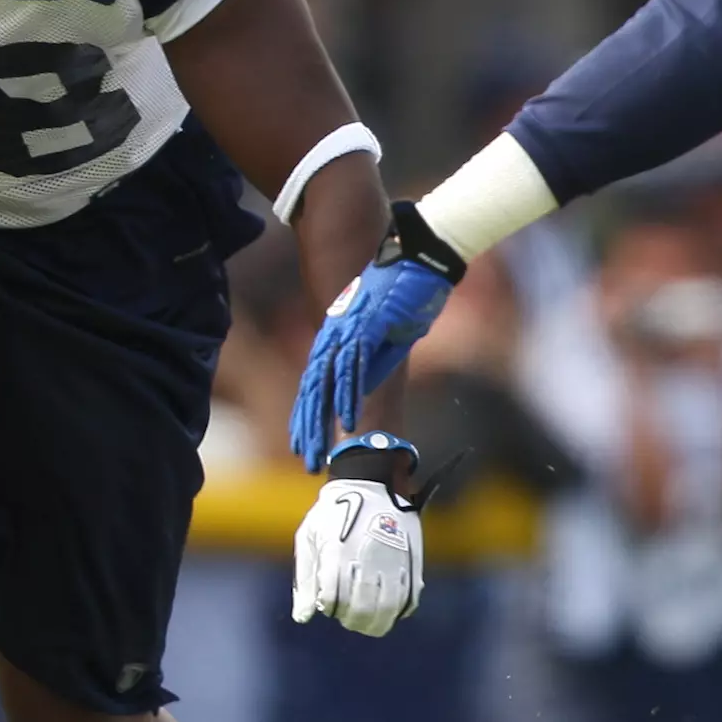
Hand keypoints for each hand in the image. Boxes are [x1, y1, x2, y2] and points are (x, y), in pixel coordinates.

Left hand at [290, 258, 450, 468]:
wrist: (419, 260)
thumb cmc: (407, 295)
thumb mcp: (389, 338)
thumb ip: (373, 363)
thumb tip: (361, 390)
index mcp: (337, 338)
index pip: (315, 383)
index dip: (307, 415)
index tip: (301, 444)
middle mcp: (335, 335)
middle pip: (313, 388)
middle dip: (308, 428)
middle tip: (305, 461)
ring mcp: (347, 331)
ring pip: (326, 382)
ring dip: (322, 420)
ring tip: (320, 450)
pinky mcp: (366, 327)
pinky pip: (353, 367)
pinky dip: (349, 394)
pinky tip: (346, 420)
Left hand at [292, 434, 422, 636]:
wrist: (370, 482)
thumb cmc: (333, 512)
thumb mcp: (309, 537)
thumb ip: (304, 579)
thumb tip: (303, 617)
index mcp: (337, 552)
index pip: (332, 600)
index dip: (328, 608)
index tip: (327, 603)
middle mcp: (366, 559)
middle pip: (360, 610)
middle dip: (351, 620)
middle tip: (347, 616)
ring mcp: (392, 561)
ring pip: (387, 610)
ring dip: (375, 623)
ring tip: (366, 619)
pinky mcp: (412, 561)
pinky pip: (410, 598)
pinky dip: (399, 611)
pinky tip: (388, 608)